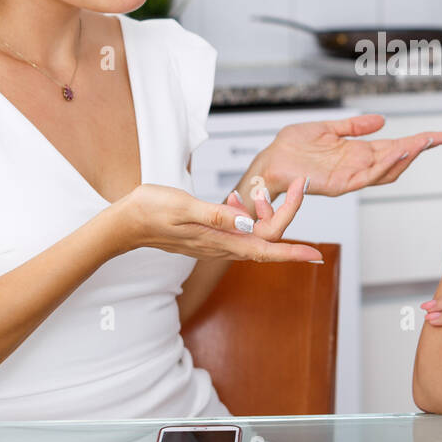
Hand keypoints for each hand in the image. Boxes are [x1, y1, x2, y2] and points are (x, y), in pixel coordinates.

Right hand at [112, 177, 322, 263]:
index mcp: (220, 241)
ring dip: (270, 215)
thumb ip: (217, 216)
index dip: (293, 254)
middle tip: (301, 187)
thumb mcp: (184, 207)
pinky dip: (249, 214)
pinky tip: (239, 198)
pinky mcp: (209, 235)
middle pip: (267, 240)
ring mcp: (215, 242)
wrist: (125, 223)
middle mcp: (222, 246)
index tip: (316, 255)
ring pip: (255, 236)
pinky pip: (239, 231)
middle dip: (288, 215)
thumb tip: (248, 224)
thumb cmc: (151, 211)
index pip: (266, 250)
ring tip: (276, 190)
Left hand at [264, 114, 441, 197]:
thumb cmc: (291, 148)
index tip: (438, 135)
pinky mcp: (339, 184)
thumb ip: (353, 126)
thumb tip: (381, 120)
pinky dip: (383, 167)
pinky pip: (367, 177)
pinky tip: (397, 154)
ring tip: (424, 143)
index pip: (393, 147)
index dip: (416, 142)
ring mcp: (351, 177)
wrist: (269, 161)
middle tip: (441, 137)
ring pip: (387, 170)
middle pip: (397, 159)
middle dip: (419, 148)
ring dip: (407, 157)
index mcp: (356, 152)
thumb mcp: (327, 129)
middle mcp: (357, 166)